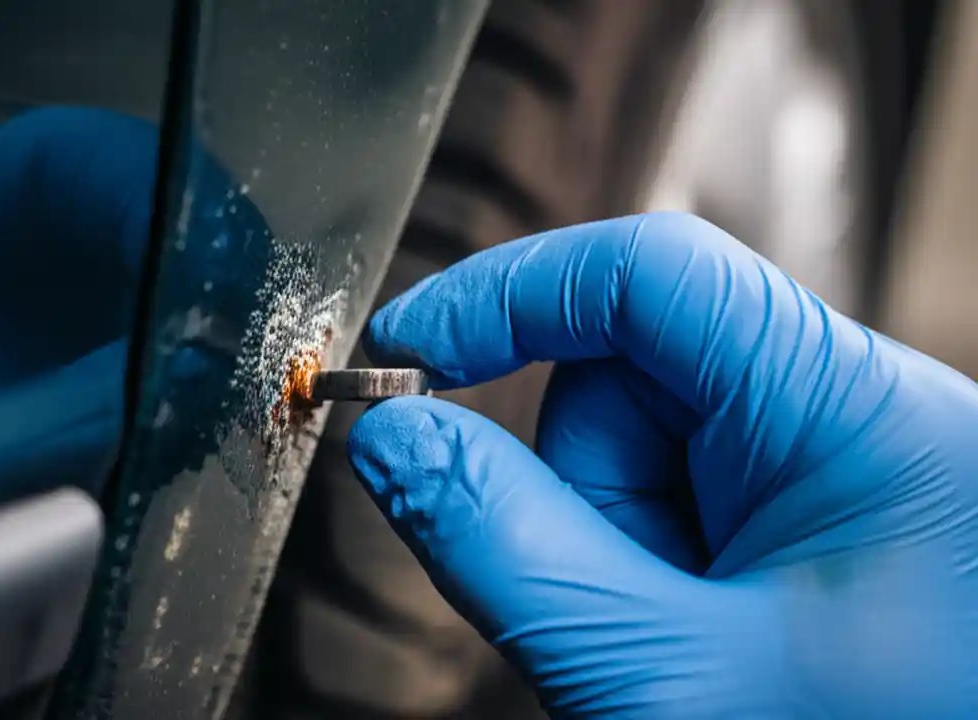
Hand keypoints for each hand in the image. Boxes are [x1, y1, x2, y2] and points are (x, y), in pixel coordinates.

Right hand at [348, 212, 977, 716]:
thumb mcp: (666, 675)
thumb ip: (508, 550)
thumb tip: (396, 441)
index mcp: (852, 412)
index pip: (645, 271)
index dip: (505, 295)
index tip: (406, 354)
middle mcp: (844, 417)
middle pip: (626, 374)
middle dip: (577, 486)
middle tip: (613, 606)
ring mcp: (823, 471)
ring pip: (636, 449)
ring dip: (611, 544)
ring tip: (674, 644)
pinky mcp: (801, 518)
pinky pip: (670, 500)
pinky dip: (641, 567)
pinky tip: (688, 637)